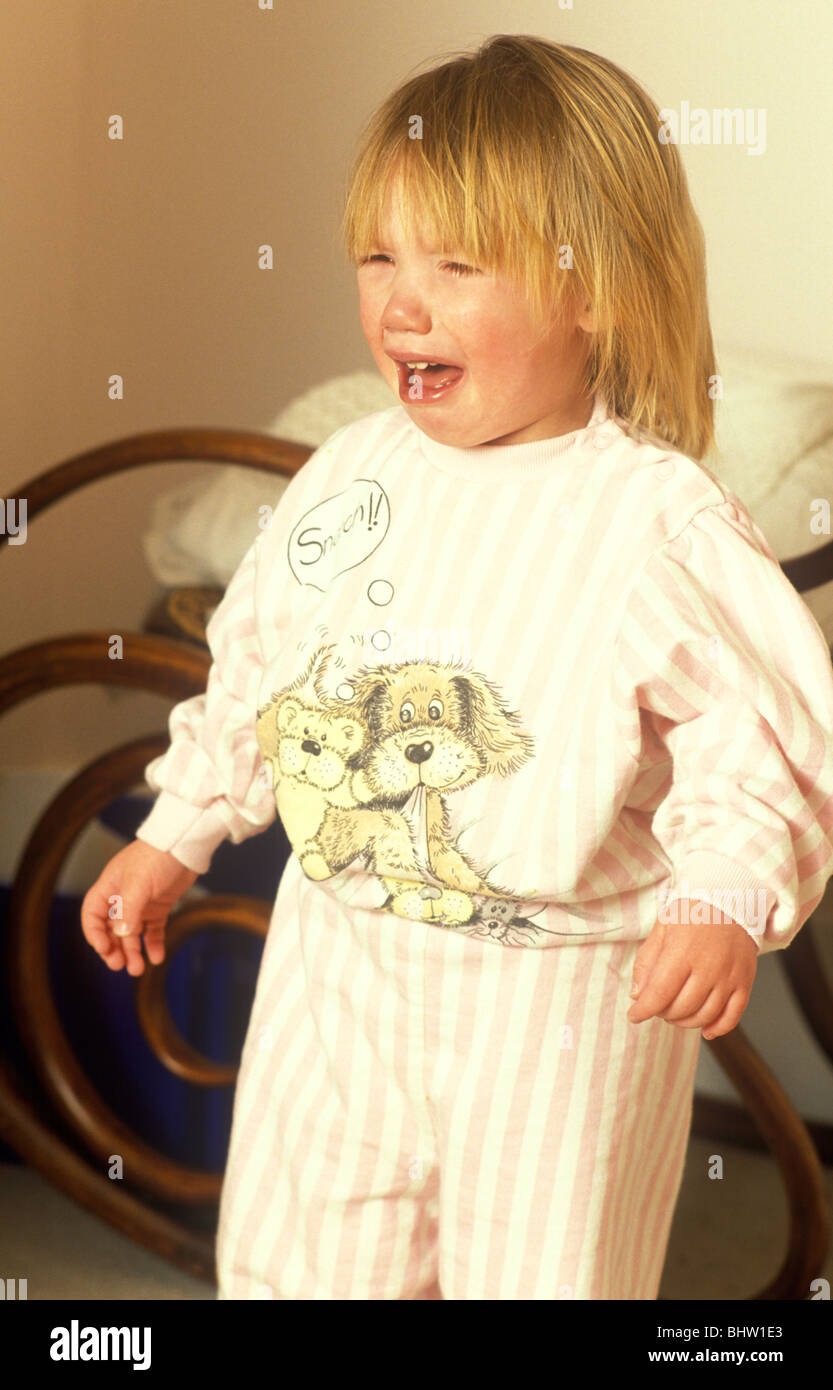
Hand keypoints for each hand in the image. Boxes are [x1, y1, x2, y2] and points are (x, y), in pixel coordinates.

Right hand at [81, 839, 198, 976]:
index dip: (94, 934)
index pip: (92, 915)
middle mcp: (122, 897)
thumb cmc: (158, 855)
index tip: (105, 949)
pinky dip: (153, 944)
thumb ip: (129, 910)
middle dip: (114, 949)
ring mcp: (141, 903)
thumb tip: (120, 935)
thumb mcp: (140, 882)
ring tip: (138, 969)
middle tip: (120, 966)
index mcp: (110, 888)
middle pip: (110, 930)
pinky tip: (157, 958)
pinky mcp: (159, 907)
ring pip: (131, 934)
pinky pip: (153, 930)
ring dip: (133, 952)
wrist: (186, 844)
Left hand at [627, 900, 758, 1039]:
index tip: (634, 1015)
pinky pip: (733, 1015)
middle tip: (657, 1006)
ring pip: (705, 1015)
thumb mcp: (662, 928)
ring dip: (685, 1022)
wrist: (732, 898)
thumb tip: (638, 995)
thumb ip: (647, 961)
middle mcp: (709, 967)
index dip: (643, 1010)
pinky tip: (704, 1030)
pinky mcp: (745, 981)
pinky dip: (718, 1028)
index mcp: (683, 952)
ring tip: (675, 1013)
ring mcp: (729, 977)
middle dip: (663, 1013)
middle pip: (681, 1008)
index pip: (659, 993)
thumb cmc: (693, 911)